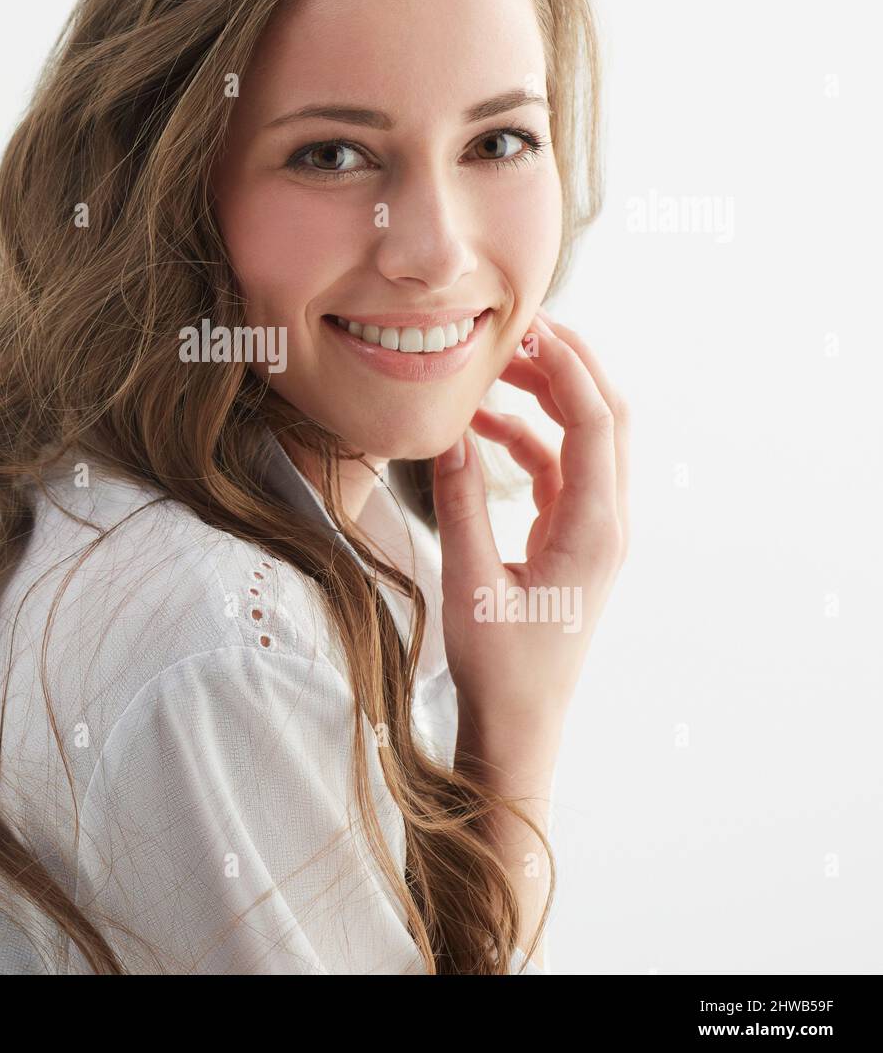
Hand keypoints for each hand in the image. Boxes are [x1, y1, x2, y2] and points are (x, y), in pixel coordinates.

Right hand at [433, 310, 629, 731]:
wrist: (521, 725)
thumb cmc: (501, 669)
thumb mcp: (471, 584)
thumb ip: (460, 505)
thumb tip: (448, 433)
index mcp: (594, 529)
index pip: (594, 423)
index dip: (567, 367)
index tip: (527, 327)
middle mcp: (605, 521)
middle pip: (604, 417)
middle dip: (568, 365)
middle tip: (517, 327)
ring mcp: (591, 529)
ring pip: (582, 439)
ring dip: (545, 398)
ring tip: (494, 368)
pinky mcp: (569, 537)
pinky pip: (556, 468)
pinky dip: (525, 438)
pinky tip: (480, 429)